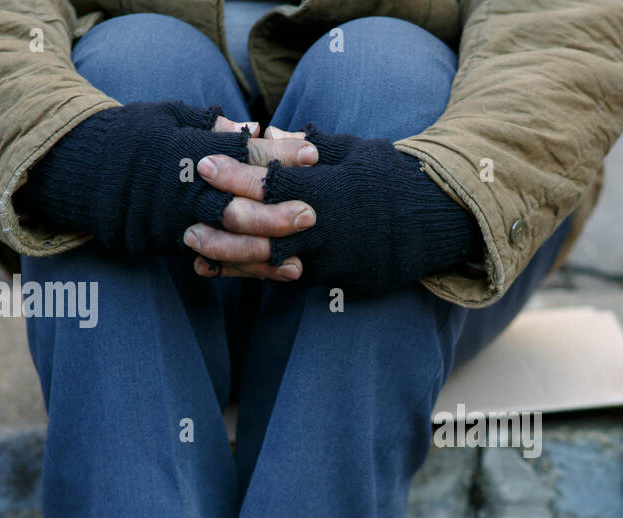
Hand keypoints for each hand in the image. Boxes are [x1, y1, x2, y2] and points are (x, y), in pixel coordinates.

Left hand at [190, 124, 479, 294]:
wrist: (436, 225)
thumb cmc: (393, 180)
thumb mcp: (355, 152)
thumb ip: (310, 147)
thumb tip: (268, 131)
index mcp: (328, 188)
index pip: (271, 180)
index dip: (233, 173)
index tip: (203, 163)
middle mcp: (327, 227)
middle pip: (262, 228)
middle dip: (221, 224)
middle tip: (186, 219)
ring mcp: (332, 258)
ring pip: (271, 262)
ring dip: (231, 259)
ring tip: (197, 253)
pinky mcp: (337, 281)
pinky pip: (291, 280)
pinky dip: (258, 276)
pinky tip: (231, 273)